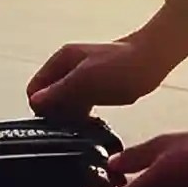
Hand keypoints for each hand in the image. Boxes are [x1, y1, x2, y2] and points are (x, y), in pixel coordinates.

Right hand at [26, 5, 187, 119]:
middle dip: (56, 113)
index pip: (35, 88)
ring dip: (71, 116)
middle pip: (48, 97)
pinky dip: (83, 116)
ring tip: (85, 126)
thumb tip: (35, 103)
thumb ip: (59, 91)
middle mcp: (67, 68)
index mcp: (60, 60)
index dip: (40, 107)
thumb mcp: (85, 80)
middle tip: (73, 126)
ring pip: (65, 103)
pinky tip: (94, 123)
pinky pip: (80, 105)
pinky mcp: (95, 87)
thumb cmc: (121, 66)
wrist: (152, 60)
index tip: (54, 122)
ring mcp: (81, 78)